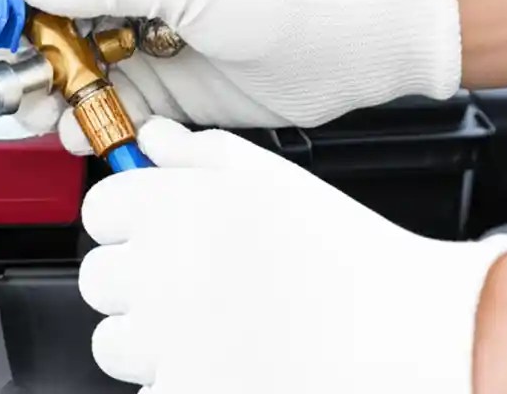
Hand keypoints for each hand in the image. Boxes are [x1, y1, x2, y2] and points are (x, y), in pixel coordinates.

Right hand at [0, 0, 461, 153]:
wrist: (350, 47)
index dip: (23, 15)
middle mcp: (139, 11)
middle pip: (64, 43)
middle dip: (35, 69)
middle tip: (13, 93)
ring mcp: (157, 58)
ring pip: (88, 85)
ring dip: (60, 104)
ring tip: (46, 120)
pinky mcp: (177, 101)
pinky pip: (122, 117)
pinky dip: (98, 128)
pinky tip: (86, 134)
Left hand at [80, 118, 506, 393]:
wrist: (406, 334)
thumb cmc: (347, 254)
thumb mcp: (272, 176)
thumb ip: (197, 151)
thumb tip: (148, 138)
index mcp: (167, 207)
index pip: (100, 210)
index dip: (129, 222)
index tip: (156, 232)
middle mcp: (153, 270)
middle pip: (99, 278)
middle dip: (137, 284)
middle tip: (194, 288)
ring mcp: (162, 342)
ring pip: (114, 343)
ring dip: (149, 342)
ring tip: (214, 332)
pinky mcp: (181, 393)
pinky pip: (148, 392)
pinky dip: (177, 385)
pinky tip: (226, 367)